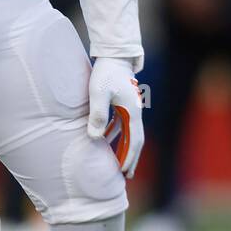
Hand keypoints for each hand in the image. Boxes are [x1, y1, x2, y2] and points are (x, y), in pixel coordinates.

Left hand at [87, 57, 144, 178]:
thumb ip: (97, 114)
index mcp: (132, 113)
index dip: (129, 158)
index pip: (134, 141)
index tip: (122, 172)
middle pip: (136, 140)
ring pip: (129, 133)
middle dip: (131, 158)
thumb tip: (94, 137)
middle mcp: (134, 112)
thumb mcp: (99, 92)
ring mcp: (129, 108)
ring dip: (125, 148)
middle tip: (126, 176)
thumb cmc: (106, 72)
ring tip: (119, 162)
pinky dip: (116, 135)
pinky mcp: (122, 103)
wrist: (114, 55)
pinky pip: (121, 124)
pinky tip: (105, 140)